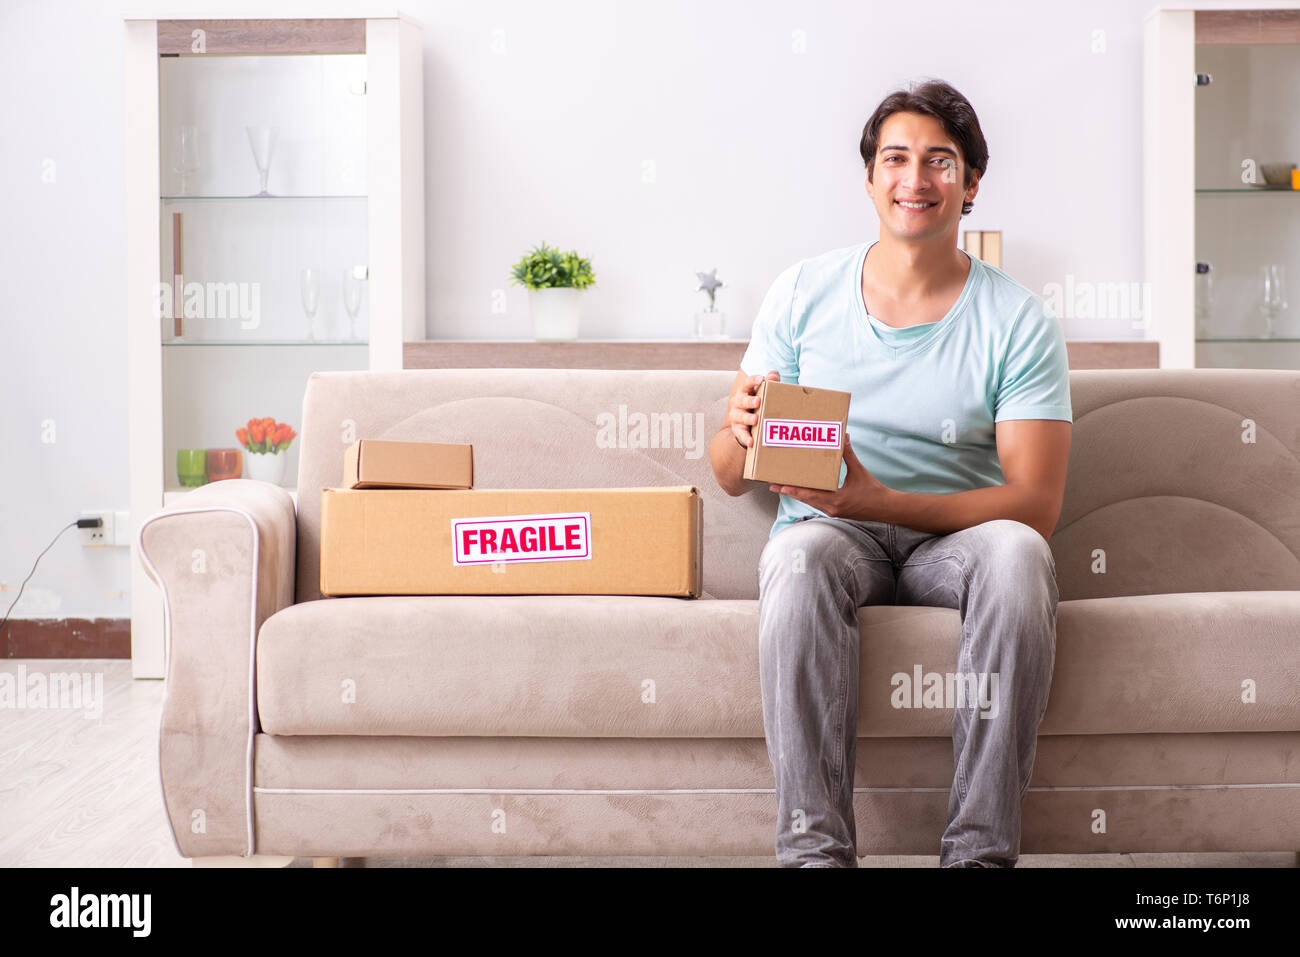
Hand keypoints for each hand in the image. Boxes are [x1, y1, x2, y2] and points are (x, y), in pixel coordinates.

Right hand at [729, 370, 779, 448]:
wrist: (746, 422)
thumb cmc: (757, 404)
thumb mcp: (763, 392)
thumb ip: (770, 383)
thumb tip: (774, 375)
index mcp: (744, 391)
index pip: (747, 383)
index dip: (753, 380)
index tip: (761, 379)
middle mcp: (737, 403)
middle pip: (742, 400)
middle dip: (750, 401)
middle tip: (758, 401)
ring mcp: (736, 416)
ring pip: (740, 417)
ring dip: (748, 418)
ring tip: (755, 419)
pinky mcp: (737, 430)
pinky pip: (740, 434)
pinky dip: (746, 438)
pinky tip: (751, 441)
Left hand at [769, 431, 891, 520]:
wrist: (885, 509)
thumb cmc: (873, 491)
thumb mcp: (859, 471)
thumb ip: (849, 455)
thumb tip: (843, 437)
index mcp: (835, 499)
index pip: (809, 494)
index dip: (793, 490)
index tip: (779, 486)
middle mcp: (831, 508)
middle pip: (805, 499)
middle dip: (789, 491)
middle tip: (773, 485)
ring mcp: (832, 511)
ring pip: (809, 502)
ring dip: (797, 494)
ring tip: (783, 487)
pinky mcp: (835, 511)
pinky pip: (817, 503)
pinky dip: (808, 496)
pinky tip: (802, 490)